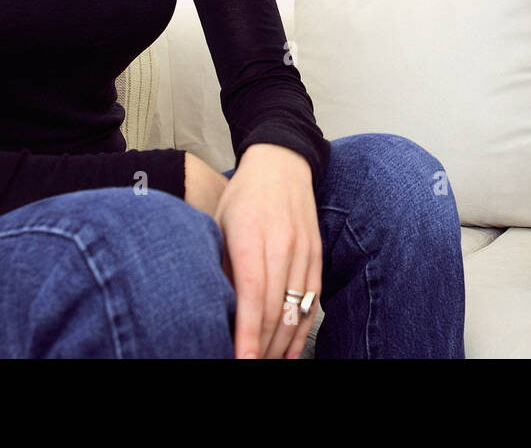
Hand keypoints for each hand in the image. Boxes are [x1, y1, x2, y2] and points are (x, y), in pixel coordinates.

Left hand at [213, 143, 320, 358]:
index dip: (248, 334)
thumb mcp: (218, 223)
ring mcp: (303, 250)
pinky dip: (301, 329)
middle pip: (276, 309)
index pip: (253, 295)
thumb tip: (213, 311)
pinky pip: (312, 300)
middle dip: (262, 346)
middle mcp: (282, 244)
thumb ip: (219, 265)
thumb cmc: (243, 196)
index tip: (240, 360)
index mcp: (252, 236)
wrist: (281, 165)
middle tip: (246, 365)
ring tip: (263, 362)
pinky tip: (289, 349)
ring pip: (296, 309)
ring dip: (280, 344)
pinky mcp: (317, 254)